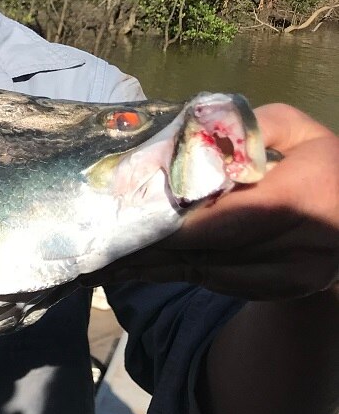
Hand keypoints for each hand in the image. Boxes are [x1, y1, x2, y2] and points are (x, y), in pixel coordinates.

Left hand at [94, 104, 338, 299]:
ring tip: (106, 267)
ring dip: (157, 269)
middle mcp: (300, 240)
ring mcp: (294, 272)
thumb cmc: (324, 163)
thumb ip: (251, 125)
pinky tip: (142, 270)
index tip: (125, 224)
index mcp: (301, 194)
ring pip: (210, 272)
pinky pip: (221, 283)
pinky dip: (179, 274)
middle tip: (98, 253)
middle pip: (209, 250)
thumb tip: (196, 127)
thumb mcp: (299, 130)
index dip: (172, 226)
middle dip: (151, 251)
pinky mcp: (283, 289)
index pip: (224, 217)